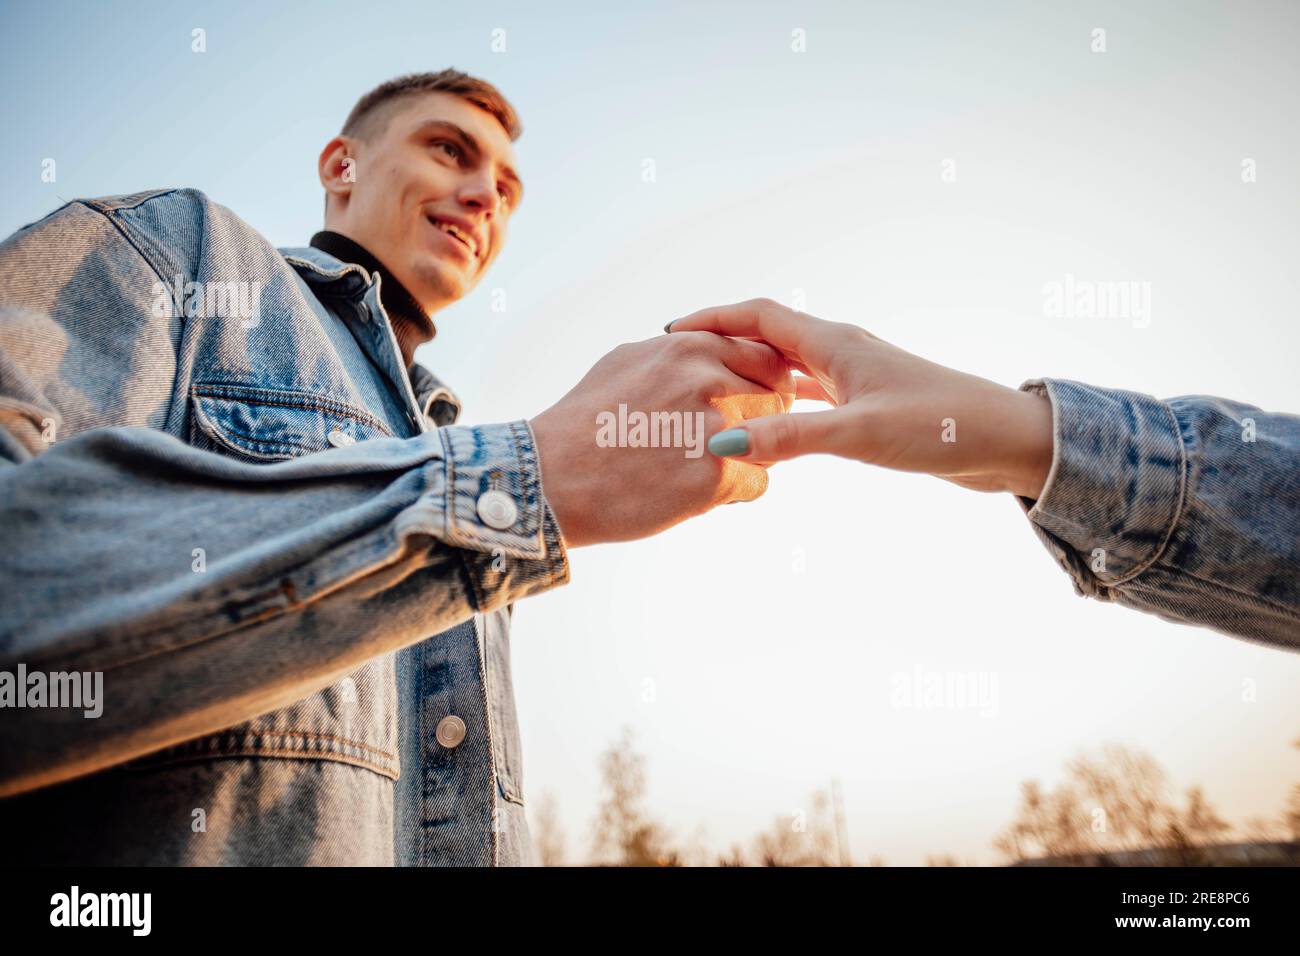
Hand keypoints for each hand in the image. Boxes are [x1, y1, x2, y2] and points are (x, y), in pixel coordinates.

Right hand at [529, 332, 794, 546]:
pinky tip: (695, 492)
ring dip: (750, 456)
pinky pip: (757, 484)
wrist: (550, 478)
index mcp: (692, 347)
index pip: (765, 357)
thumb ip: (683, 352)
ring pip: (771, 442)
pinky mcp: (715, 478)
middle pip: (776, 398)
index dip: (762, 383)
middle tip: (728, 441)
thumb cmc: (586, 420)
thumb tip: (720, 351)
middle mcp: (710, 381)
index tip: (749, 402)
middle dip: (762, 420)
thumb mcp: (631, 359)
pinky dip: (734, 493)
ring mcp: (716, 430)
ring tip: (703, 466)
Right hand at [665, 299, 1052, 497]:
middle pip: (769, 335)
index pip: (759, 316)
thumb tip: (724, 440)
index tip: (671, 330)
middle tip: (682, 361)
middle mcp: (842, 351)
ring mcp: (857, 376)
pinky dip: (781, 400)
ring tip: (712, 387)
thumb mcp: (858, 433)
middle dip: (724, 343)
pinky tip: (770, 419)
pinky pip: (811, 393)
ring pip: (789, 365)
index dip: (713, 318)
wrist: (1004, 440)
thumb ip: (790, 437)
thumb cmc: (940, 427)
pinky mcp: (870, 403)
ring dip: (751, 372)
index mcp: (835, 343)